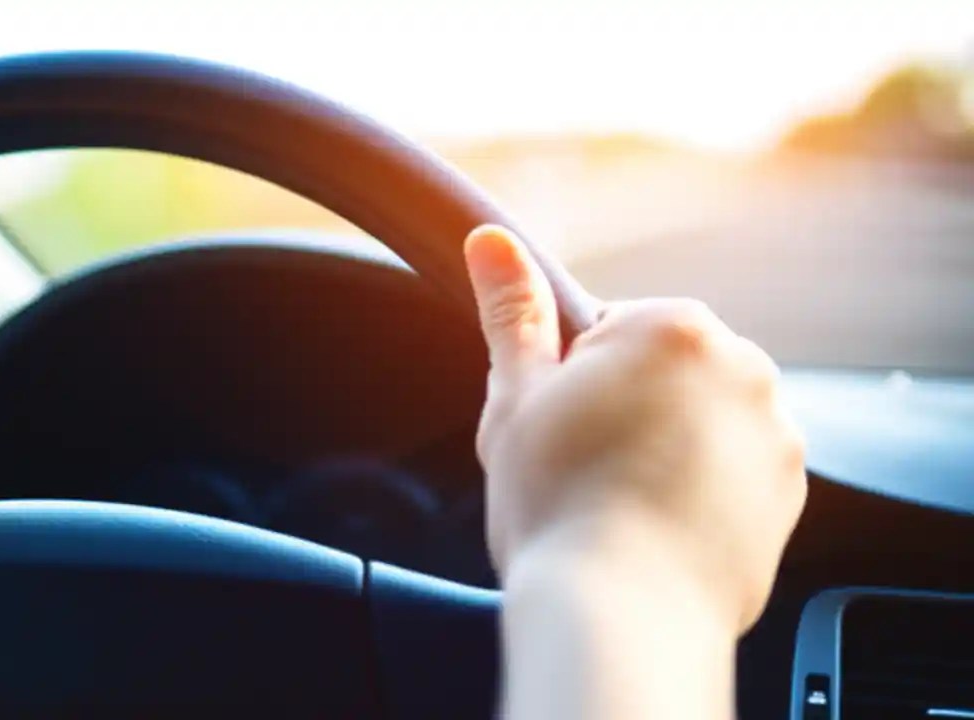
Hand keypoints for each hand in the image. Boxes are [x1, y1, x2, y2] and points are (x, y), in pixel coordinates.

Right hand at [465, 225, 804, 634]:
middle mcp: (743, 367)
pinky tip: (656, 526)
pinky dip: (702, 489)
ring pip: (700, 420)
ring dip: (668, 446)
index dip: (575, 377)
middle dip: (628, 405)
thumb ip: (513, 311)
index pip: (615, 328)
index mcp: (674, 328)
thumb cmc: (558, 502)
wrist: (619, 615)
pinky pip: (735, 471)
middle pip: (665, 370)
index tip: (562, 424)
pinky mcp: (789, 493)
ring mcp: (776, 432)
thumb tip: (492, 241)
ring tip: (620, 503)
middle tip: (584, 464)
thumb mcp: (516, 395)